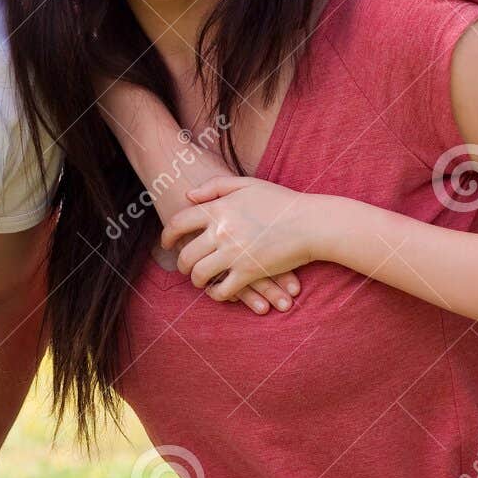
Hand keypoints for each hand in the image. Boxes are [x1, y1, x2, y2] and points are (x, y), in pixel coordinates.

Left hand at [159, 176, 319, 305]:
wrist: (311, 223)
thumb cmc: (280, 201)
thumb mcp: (247, 184)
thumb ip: (215, 187)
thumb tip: (188, 196)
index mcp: (219, 208)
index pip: (178, 223)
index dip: (167, 236)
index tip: (166, 243)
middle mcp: (222, 231)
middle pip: (186, 254)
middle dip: (181, 263)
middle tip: (185, 266)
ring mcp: (234, 253)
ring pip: (200, 274)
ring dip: (196, 280)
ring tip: (200, 279)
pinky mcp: (249, 272)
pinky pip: (222, 290)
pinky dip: (216, 294)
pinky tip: (218, 291)